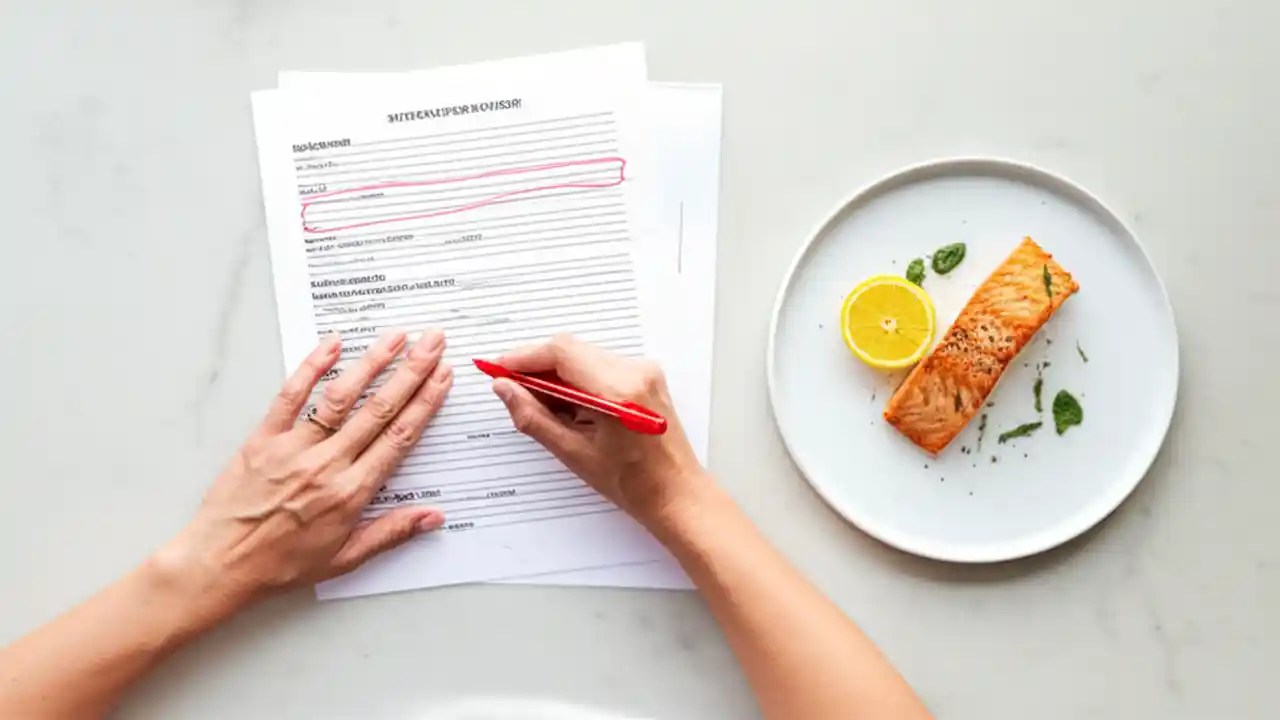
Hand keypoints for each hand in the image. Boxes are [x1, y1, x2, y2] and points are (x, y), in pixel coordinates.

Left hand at [153, 329, 452, 608]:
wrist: (220, 565)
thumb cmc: (280, 566)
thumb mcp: (344, 559)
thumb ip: (392, 533)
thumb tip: (434, 517)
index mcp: (352, 494)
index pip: (399, 438)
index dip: (425, 404)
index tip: (443, 378)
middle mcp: (328, 465)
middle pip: (379, 410)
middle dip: (411, 372)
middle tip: (432, 343)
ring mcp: (294, 448)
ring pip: (342, 397)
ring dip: (372, 363)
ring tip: (395, 337)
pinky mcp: (263, 439)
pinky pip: (290, 396)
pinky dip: (312, 368)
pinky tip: (332, 345)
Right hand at [489, 335, 710, 529]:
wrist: (676, 493)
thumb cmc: (635, 483)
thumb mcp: (574, 454)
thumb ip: (534, 418)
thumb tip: (505, 390)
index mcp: (618, 392)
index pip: (561, 353)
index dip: (524, 357)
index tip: (500, 367)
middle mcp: (635, 372)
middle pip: (571, 349)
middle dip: (537, 366)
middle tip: (513, 389)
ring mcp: (645, 371)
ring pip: (585, 355)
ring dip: (558, 374)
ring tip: (544, 406)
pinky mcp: (647, 375)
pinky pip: (601, 364)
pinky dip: (578, 379)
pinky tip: (570, 406)